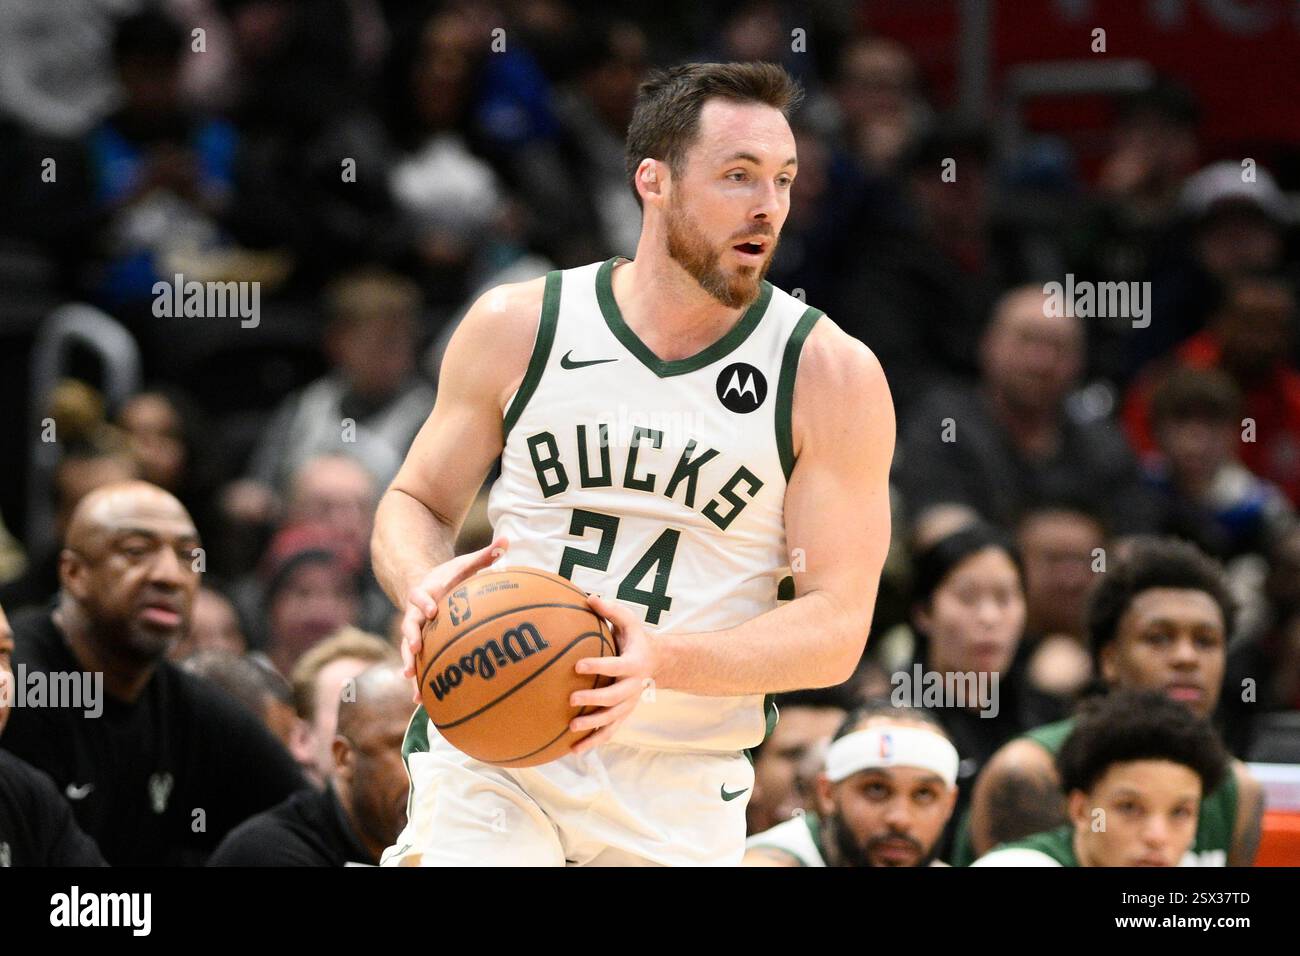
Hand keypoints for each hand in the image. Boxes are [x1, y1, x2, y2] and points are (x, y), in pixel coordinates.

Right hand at [399, 536, 507, 702]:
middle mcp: (415, 614)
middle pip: (409, 627)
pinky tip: (422, 704)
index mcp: (426, 593)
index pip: (421, 596)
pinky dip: (419, 682)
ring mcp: (414, 631)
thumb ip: (485, 554)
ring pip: (408, 652)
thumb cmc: (449, 576)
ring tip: (413, 687)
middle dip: (410, 639)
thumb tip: (508, 540)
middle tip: (415, 650)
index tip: (431, 610)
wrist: (420, 584)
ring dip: (411, 668)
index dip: (424, 602)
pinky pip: (417, 665)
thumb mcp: (464, 564)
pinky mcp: (417, 645)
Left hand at [568, 594, 659, 755]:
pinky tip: (573, 751)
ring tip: (571, 728)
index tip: (577, 666)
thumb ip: (610, 610)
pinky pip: (610, 731)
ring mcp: (629, 703)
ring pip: (612, 719)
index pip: (615, 666)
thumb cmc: (635, 638)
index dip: (598, 666)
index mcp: (633, 663)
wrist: (659, 661)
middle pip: (614, 697)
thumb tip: (587, 597)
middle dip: (594, 699)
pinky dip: (594, 742)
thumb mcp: (628, 620)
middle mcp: (633, 686)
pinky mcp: (624, 714)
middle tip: (571, 699)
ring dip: (593, 725)